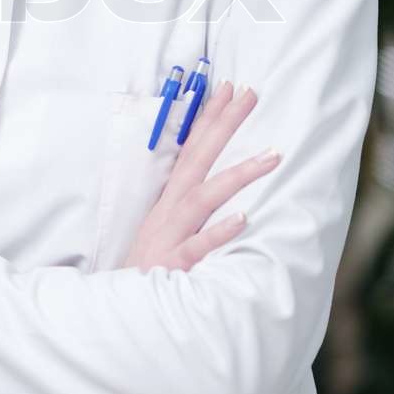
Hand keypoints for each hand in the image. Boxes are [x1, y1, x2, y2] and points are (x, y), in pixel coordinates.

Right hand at [121, 80, 280, 272]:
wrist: (121, 305)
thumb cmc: (150, 267)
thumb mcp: (165, 228)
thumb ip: (188, 205)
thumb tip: (212, 180)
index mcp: (170, 199)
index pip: (191, 149)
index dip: (208, 118)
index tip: (228, 88)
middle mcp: (170, 210)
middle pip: (199, 158)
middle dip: (225, 124)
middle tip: (251, 94)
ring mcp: (172, 234)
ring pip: (205, 196)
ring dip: (238, 174)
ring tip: (272, 155)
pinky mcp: (176, 263)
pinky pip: (200, 246)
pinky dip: (219, 232)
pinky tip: (243, 219)